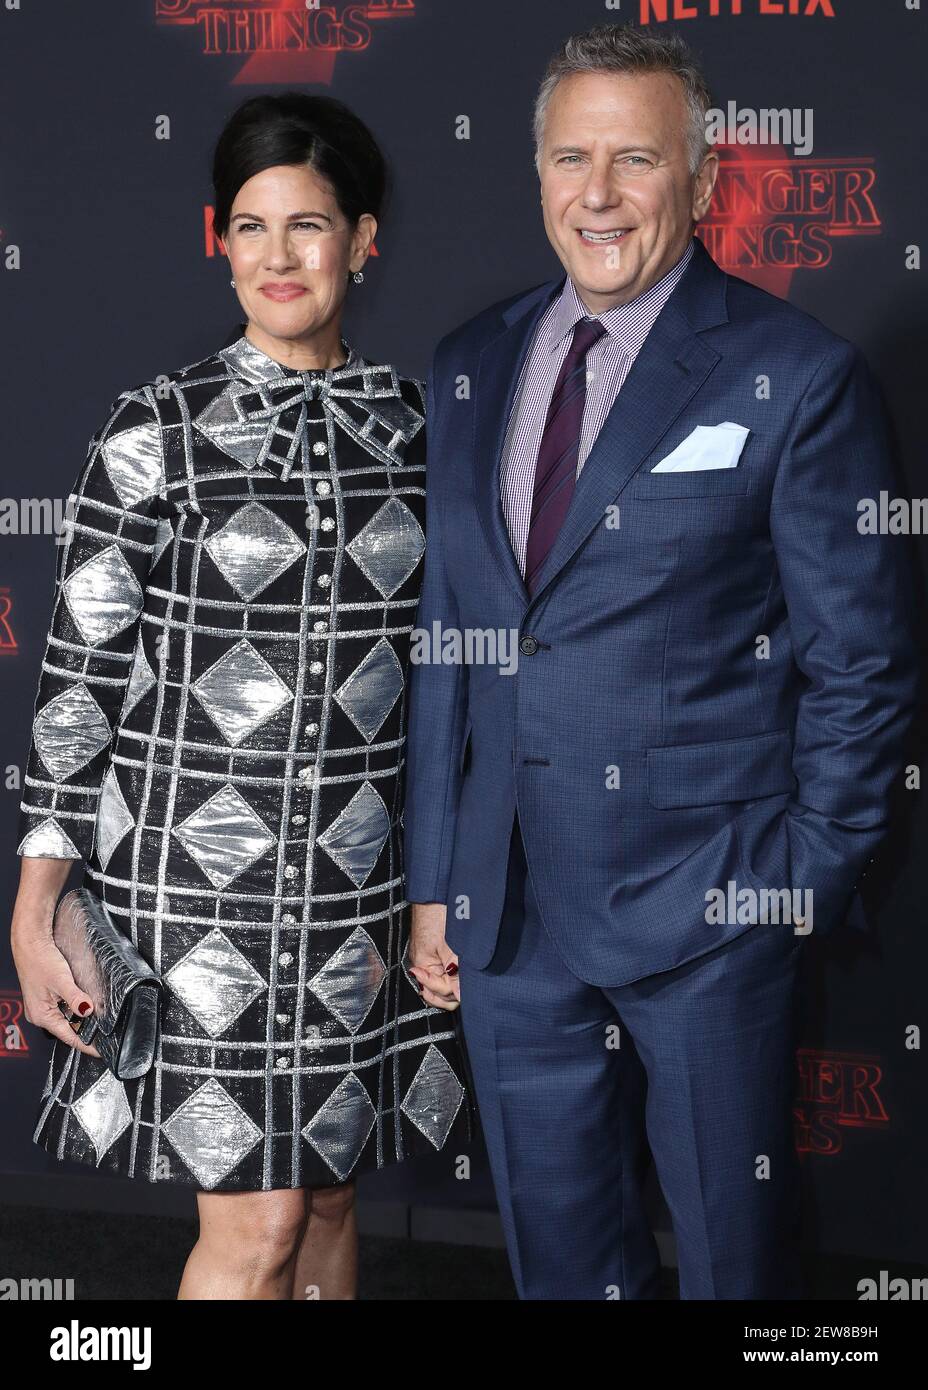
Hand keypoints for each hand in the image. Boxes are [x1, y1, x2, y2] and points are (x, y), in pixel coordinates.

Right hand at [11, 911, 100, 1057]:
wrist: (30, 942)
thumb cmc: (40, 960)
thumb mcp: (61, 980)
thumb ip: (75, 997)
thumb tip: (87, 1011)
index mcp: (43, 1015)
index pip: (69, 1037)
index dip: (87, 1045)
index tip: (101, 1051)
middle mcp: (41, 1014)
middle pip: (68, 1029)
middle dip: (86, 1031)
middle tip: (106, 1033)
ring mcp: (42, 1006)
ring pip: (67, 1018)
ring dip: (82, 1018)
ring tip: (99, 1018)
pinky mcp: (46, 998)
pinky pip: (63, 1009)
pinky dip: (76, 1008)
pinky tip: (86, 1003)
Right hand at [408, 902, 459, 1011]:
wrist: (436, 892)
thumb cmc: (438, 913)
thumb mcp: (450, 946)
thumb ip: (455, 973)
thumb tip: (459, 995)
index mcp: (422, 965)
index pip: (437, 991)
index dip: (452, 990)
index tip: (463, 982)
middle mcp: (423, 964)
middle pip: (437, 993)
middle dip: (452, 992)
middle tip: (465, 983)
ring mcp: (428, 957)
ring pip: (441, 982)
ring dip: (453, 983)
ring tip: (466, 976)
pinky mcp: (435, 949)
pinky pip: (443, 970)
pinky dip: (453, 973)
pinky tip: (463, 968)